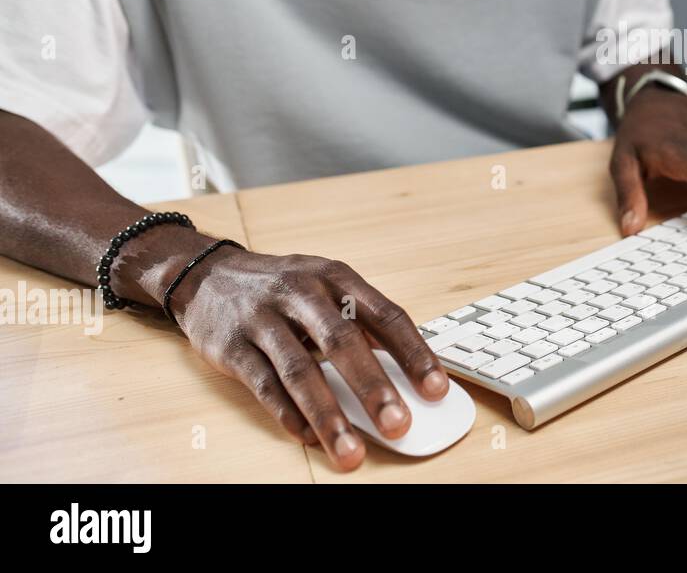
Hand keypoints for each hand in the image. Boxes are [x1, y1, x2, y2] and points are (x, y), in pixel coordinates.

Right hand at [154, 245, 447, 470]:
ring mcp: (263, 319)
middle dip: (374, 388)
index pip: (386, 316)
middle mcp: (302, 293)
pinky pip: (263, 385)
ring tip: (351, 452)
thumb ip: (363, 321)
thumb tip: (407, 369)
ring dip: (329, 416)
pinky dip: (287, 415)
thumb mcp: (326, 286)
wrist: (208, 275)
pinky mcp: (231, 345)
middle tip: (399, 425)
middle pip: (344, 342)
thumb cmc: (283, 287)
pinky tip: (307, 437)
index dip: (414, 354)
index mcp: (336, 277)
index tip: (437, 390)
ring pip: (301, 372)